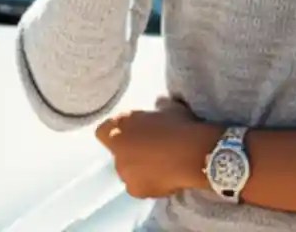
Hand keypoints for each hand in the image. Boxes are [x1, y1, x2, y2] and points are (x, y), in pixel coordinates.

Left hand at [95, 96, 219, 199]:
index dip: (118, 132)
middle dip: (130, 152)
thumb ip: (157, 110)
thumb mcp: (169, 109)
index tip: (134, 133)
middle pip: (118, 152)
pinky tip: (165, 179)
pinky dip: (149, 184)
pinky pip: (138, 187)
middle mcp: (116, 149)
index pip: (103, 131)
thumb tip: (159, 104)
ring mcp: (123, 172)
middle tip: (153, 150)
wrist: (193, 154)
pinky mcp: (134, 190)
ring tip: (162, 166)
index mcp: (119, 125)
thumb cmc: (182, 126)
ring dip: (138, 169)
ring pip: (127, 171)